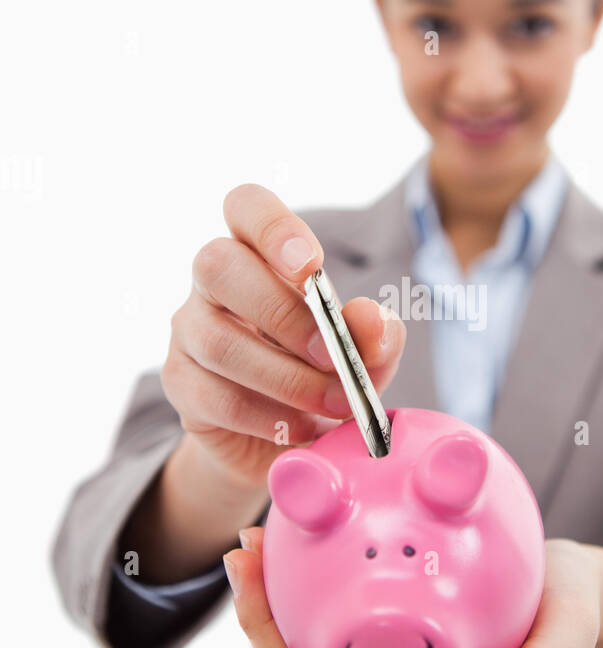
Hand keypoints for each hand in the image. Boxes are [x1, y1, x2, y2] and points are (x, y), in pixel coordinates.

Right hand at [161, 183, 405, 490]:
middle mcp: (213, 281)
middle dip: (284, 314)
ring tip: (337, 404)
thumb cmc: (326, 374)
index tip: (312, 266)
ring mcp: (188, 330)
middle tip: (335, 357)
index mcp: (259, 251)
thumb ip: (375, 335)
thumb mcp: (365, 355)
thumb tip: (370, 319)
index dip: (273, 226)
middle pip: (217, 265)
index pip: (245, 205)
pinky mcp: (181, 384)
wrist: (289, 441)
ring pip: (218, 341)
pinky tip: (303, 428)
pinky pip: (217, 397)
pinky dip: (269, 416)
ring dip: (288, 378)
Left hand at [222, 533, 602, 647]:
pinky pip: (326, 612)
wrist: (566, 580)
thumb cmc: (568, 609)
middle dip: (267, 638)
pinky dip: (296, 578)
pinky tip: (279, 531)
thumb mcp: (571, 633)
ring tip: (248, 546)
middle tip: (244, 570)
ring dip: (269, 604)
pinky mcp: (381, 622)